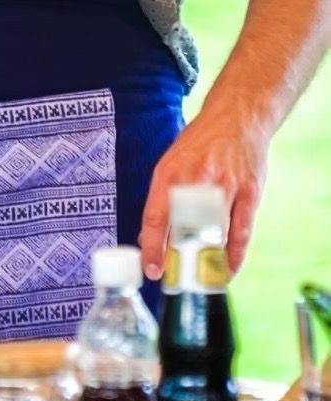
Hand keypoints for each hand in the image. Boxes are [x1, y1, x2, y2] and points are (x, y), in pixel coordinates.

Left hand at [137, 102, 269, 280]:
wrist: (237, 118)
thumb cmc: (199, 146)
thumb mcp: (170, 165)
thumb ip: (162, 200)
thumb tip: (150, 240)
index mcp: (169, 174)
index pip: (156, 218)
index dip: (152, 248)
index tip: (152, 270)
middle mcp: (196, 181)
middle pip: (186, 231)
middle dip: (180, 260)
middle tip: (176, 280)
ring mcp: (226, 187)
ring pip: (215, 236)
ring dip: (208, 263)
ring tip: (200, 282)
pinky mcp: (250, 193)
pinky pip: (242, 232)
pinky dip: (234, 255)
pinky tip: (227, 270)